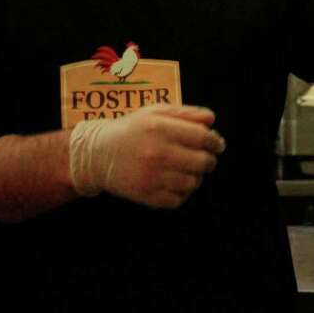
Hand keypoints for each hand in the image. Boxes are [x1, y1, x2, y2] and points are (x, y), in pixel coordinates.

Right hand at [68, 104, 225, 208]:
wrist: (97, 154)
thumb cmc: (131, 130)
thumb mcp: (155, 113)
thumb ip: (185, 113)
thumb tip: (211, 119)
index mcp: (160, 129)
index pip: (203, 137)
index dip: (215, 141)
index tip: (216, 144)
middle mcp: (157, 153)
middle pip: (202, 162)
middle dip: (209, 160)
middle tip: (205, 158)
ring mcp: (151, 176)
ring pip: (193, 183)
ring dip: (196, 177)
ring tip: (187, 170)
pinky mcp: (146, 195)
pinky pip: (178, 199)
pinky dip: (182, 192)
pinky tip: (175, 182)